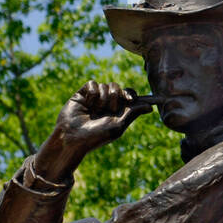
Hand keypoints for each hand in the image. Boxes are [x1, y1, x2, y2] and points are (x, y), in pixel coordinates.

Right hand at [34, 81, 153, 180]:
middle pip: (118, 88)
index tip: (130, 100)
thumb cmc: (96, 136)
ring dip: (103, 98)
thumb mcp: (118, 126)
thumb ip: (133, 113)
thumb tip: (151, 107)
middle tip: (109, 110)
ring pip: (106, 85)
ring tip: (95, 111)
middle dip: (116, 97)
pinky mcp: (82, 94)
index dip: (131, 94)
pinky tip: (88, 104)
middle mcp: (106, 103)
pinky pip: (92, 84)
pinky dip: (92, 93)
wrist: (72, 137)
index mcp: (118, 111)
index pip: (129, 95)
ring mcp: (94, 98)